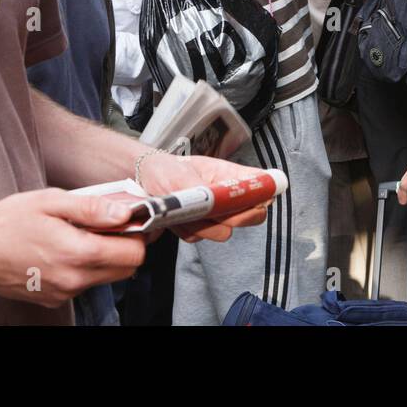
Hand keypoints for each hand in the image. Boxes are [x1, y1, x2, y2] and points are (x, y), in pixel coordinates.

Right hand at [0, 189, 146, 308]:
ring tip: (81, 235)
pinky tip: (64, 250)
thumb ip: (93, 208)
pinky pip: (82, 284)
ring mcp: (62, 292)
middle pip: (125, 269)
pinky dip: (83, 269)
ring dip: (104, 258)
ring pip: (105, 278)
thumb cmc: (7, 222)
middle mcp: (73, 279)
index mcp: (77, 253)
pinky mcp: (52, 298)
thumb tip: (124, 212)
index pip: (133, 254)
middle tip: (109, 226)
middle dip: (126, 248)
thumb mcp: (52, 201)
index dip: (138, 235)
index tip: (132, 221)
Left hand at [139, 153, 272, 242]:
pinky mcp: (197, 228)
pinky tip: (175, 218)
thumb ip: (204, 191)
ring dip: (203, 225)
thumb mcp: (183, 175)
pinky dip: (185, 230)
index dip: (264, 196)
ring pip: (223, 232)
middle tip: (215, 211)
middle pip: (253, 216)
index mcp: (231, 176)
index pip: (262, 187)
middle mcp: (227, 197)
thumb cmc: (165, 169)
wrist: (142, 181)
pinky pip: (198, 238)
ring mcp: (214, 214)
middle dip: (235, 218)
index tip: (253, 202)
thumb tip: (218, 202)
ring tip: (184, 211)